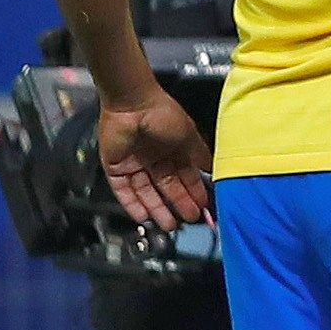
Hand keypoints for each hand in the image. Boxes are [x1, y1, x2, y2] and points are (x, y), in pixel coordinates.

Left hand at [93, 87, 212, 229]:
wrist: (131, 104)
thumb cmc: (162, 114)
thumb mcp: (188, 136)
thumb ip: (200, 155)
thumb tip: (214, 170)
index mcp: (174, 149)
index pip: (186, 177)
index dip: (194, 192)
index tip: (204, 208)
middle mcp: (155, 159)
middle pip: (167, 187)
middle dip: (179, 203)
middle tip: (189, 219)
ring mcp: (135, 165)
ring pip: (147, 193)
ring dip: (158, 209)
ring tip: (169, 224)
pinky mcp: (116, 169)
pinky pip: (125, 191)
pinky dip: (133, 205)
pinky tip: (144, 216)